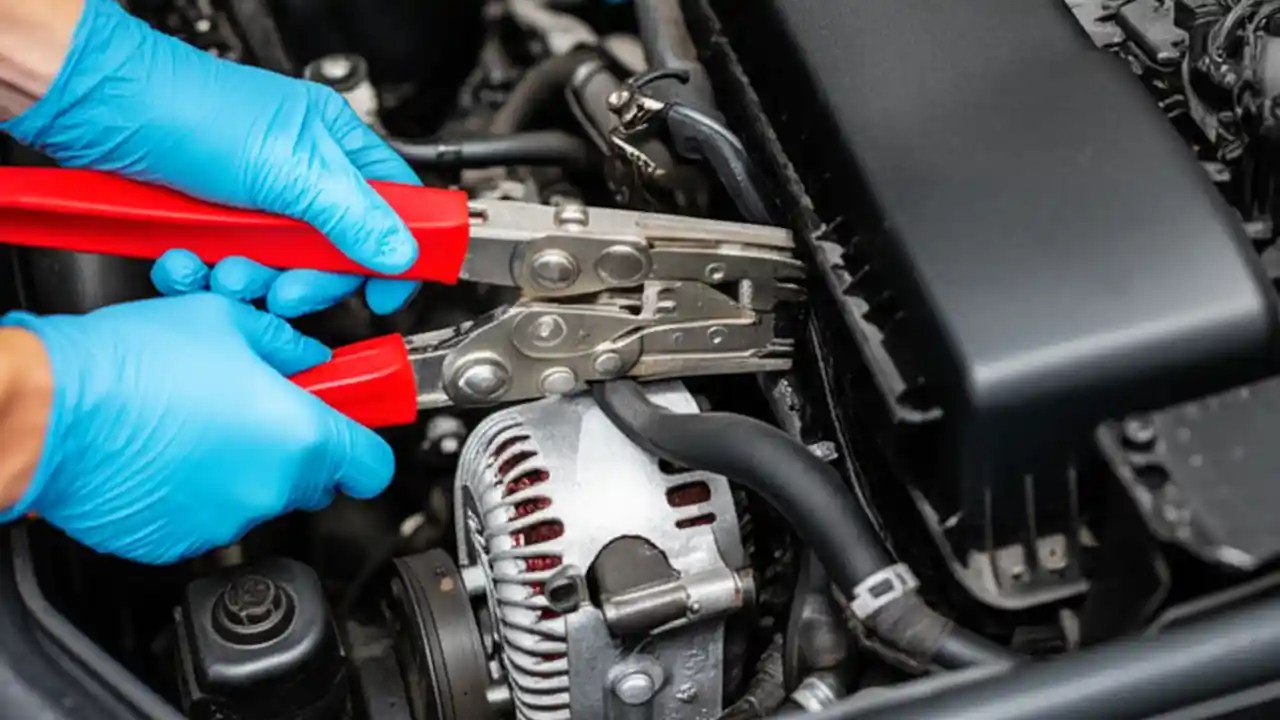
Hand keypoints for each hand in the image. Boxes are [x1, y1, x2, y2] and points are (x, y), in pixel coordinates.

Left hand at [0, 0, 421, 317]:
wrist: (98, 110)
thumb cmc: (189, 111)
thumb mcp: (288, 168)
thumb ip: (352, 217)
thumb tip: (399, 254)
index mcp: (335, 147)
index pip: (395, 207)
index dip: (398, 253)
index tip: (387, 293)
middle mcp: (302, 174)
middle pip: (337, 252)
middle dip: (309, 279)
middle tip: (288, 287)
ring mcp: (257, 202)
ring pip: (282, 268)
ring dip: (254, 280)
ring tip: (228, 268)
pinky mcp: (215, 225)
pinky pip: (233, 268)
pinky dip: (212, 275)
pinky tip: (194, 262)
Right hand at [0, 294, 394, 564]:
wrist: (51, 410)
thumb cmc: (132, 363)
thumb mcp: (227, 322)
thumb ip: (285, 347)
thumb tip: (307, 359)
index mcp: (301, 437)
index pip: (373, 467)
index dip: (365, 446)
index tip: (352, 429)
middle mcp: (271, 488)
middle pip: (314, 478)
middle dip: (295, 448)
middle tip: (257, 410)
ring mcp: (226, 521)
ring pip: (258, 496)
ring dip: (242, 468)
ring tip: (197, 426)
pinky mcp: (180, 543)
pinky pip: (209, 516)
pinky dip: (198, 492)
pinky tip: (168, 454)